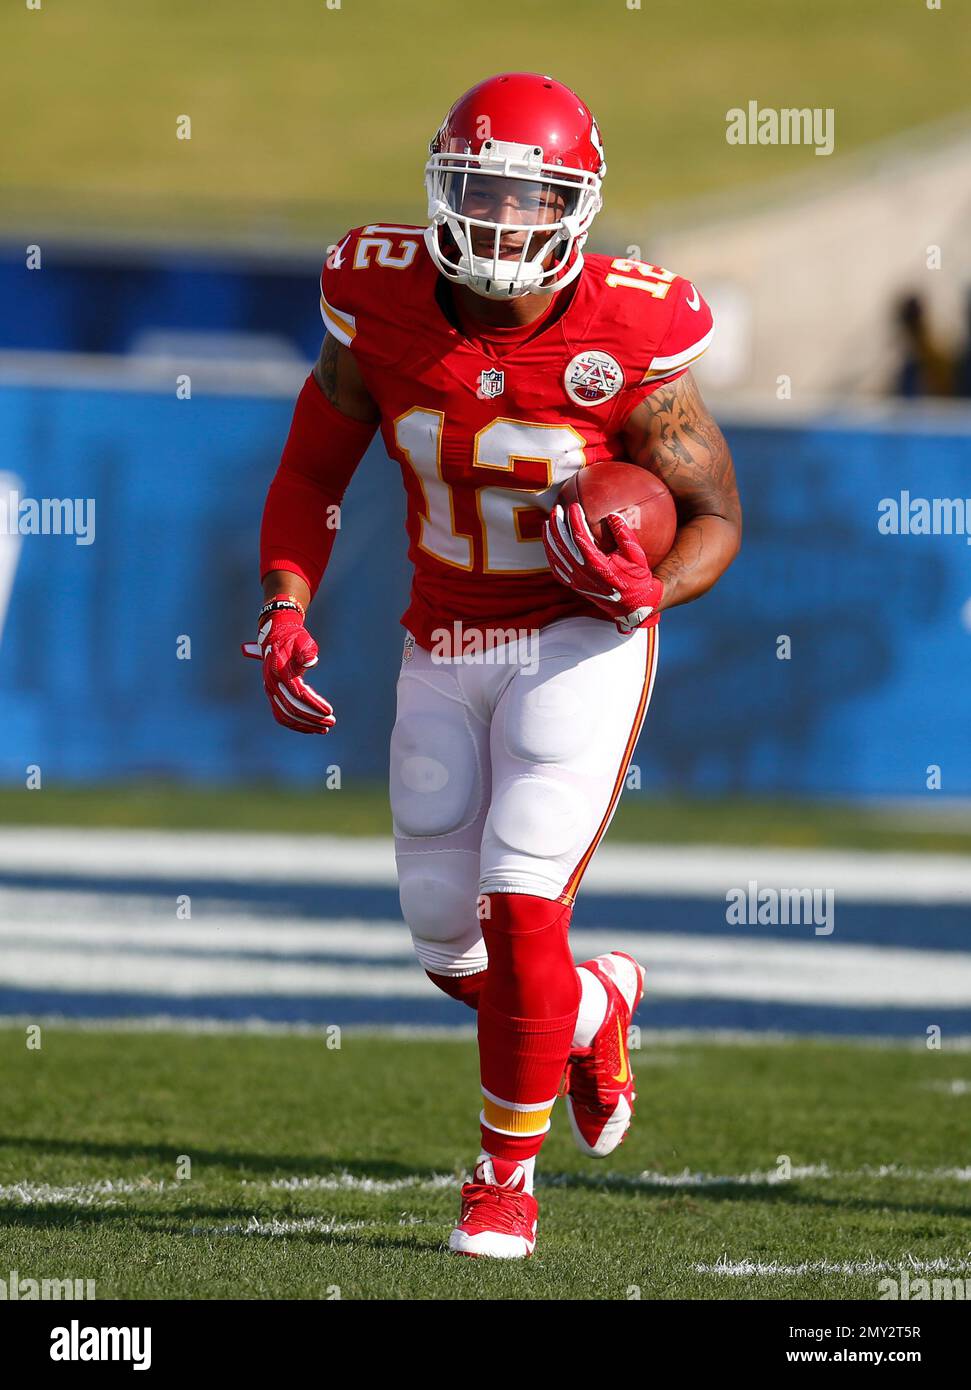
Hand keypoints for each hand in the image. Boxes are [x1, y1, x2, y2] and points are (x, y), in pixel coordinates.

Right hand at [241, 600, 335, 733]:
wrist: (276, 636)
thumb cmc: (294, 639)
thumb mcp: (302, 640)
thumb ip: (306, 650)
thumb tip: (311, 661)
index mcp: (279, 672)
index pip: (298, 694)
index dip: (314, 704)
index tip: (330, 711)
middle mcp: (272, 684)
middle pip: (292, 708)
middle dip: (313, 718)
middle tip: (331, 722)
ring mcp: (270, 691)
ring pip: (286, 716)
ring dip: (305, 725)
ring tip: (324, 729)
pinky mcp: (272, 695)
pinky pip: (281, 715)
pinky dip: (295, 724)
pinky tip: (310, 728)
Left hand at [543, 502, 663, 633]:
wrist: (632, 606)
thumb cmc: (636, 579)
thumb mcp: (636, 555)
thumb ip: (624, 535)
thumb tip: (613, 516)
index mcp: (596, 565)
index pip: (579, 537)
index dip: (574, 520)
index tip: (573, 506)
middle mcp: (582, 573)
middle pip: (562, 545)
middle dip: (557, 525)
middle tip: (555, 509)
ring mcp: (576, 581)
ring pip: (556, 557)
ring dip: (550, 538)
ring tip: (548, 522)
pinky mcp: (575, 586)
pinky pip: (557, 569)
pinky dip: (551, 555)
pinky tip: (550, 544)